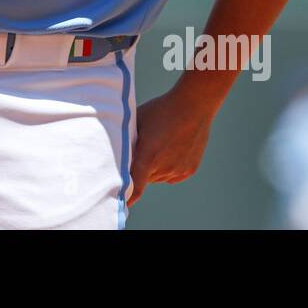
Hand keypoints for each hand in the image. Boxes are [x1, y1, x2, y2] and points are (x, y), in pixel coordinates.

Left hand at [127, 87, 216, 206]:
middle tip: (142, 149)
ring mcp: (178, 170)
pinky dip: (168, 168)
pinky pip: (172, 176)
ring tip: (159, 145)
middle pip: (144, 178)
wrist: (192, 106)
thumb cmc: (160, 110)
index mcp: (148, 156)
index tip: (120, 201)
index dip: (126, 197)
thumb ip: (126, 140)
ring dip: (154, 168)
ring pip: (158, 177)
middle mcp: (164, 167)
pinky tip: (170, 149)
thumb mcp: (136, 121)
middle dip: (139, 169)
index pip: (134, 187)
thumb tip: (114, 152)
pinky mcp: (189, 170)